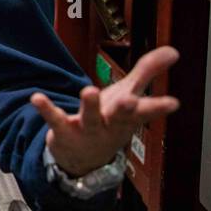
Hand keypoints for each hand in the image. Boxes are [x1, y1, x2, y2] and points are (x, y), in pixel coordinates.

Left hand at [31, 46, 180, 176]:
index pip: (146, 111)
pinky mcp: (64, 131)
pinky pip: (56, 120)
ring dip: (90, 106)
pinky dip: (47, 109)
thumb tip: (173, 50)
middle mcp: (111, 125)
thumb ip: (148, 72)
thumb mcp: (129, 95)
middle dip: (125, 110)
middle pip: (120, 118)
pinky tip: (37, 98)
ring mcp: (87, 130)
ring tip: (88, 91)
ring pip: (90, 119)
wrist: (84, 160)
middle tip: (128, 100)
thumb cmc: (111, 121)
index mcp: (129, 117)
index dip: (158, 108)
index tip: (172, 103)